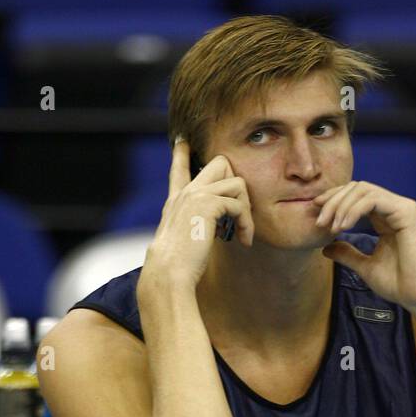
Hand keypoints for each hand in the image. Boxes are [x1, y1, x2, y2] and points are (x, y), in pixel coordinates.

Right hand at [140, 140, 254, 293]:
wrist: (168, 274)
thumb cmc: (177, 268)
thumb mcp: (185, 242)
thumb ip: (196, 229)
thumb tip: (214, 230)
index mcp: (176, 202)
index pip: (179, 170)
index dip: (182, 156)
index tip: (182, 143)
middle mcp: (185, 193)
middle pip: (220, 162)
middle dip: (238, 184)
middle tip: (239, 213)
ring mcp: (196, 195)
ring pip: (237, 182)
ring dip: (247, 209)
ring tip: (244, 233)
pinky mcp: (208, 205)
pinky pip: (239, 204)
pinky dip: (247, 223)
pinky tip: (244, 241)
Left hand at [314, 181, 415, 311]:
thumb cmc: (398, 284)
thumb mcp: (364, 266)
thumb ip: (347, 254)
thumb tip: (325, 248)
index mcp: (385, 217)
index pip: (356, 196)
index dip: (334, 200)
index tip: (316, 214)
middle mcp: (394, 208)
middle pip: (357, 188)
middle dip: (333, 201)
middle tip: (319, 222)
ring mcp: (402, 207)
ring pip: (363, 190)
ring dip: (341, 205)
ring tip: (331, 227)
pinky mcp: (407, 211)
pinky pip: (373, 199)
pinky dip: (354, 210)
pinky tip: (343, 226)